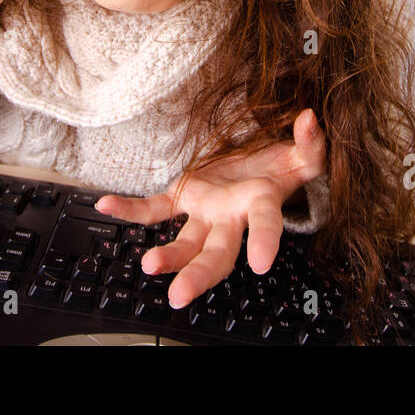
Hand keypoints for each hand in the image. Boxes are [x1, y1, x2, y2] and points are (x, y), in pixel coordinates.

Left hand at [94, 108, 326, 309]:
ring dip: (168, 255)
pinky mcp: (183, 199)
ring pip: (185, 242)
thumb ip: (310, 142)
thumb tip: (309, 119)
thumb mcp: (303, 155)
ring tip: (148, 265)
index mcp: (261, 205)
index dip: (265, 243)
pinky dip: (130, 209)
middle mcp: (230, 218)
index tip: (262, 265)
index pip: (265, 226)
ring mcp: (204, 213)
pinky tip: (105, 206)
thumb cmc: (282, 167)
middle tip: (180, 295)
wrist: (260, 169)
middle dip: (199, 275)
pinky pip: (154, 208)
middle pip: (216, 254)